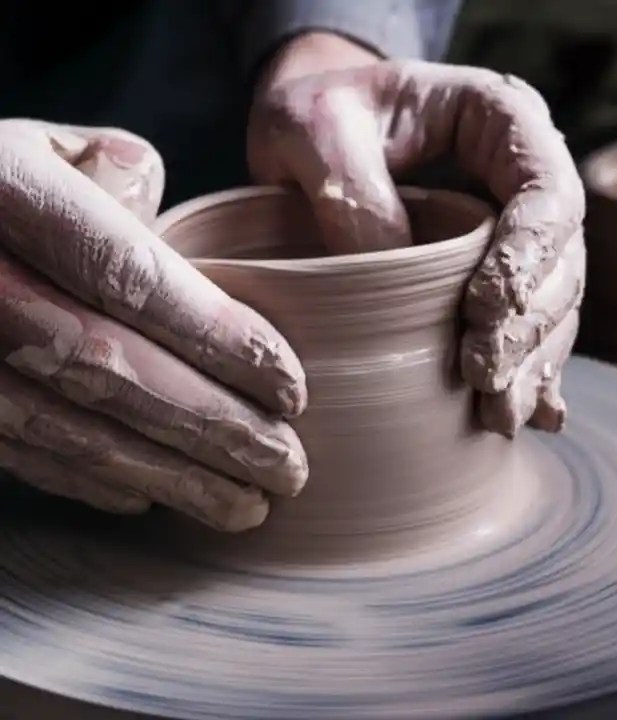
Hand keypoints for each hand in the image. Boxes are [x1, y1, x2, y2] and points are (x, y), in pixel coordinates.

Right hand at [0, 119, 307, 530]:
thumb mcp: (53, 150)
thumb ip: (129, 184)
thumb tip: (190, 264)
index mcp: (9, 191)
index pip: (131, 277)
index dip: (217, 340)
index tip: (290, 388)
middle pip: (109, 367)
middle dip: (212, 425)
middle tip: (288, 467)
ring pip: (64, 424)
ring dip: (166, 474)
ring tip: (243, 504)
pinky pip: (16, 448)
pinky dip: (90, 477)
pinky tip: (153, 496)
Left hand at [247, 34, 584, 437]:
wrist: (307, 127)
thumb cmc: (315, 110)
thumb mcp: (312, 128)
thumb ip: (353, 190)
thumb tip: (393, 274)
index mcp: (502, 118)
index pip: (548, 190)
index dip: (530, 254)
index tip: (484, 306)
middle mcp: (525, 175)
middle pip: (563, 258)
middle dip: (529, 325)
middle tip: (483, 375)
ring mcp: (519, 229)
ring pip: (555, 302)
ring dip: (534, 362)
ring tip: (498, 414)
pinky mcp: (499, 274)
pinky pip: (532, 327)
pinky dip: (533, 373)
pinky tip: (533, 415)